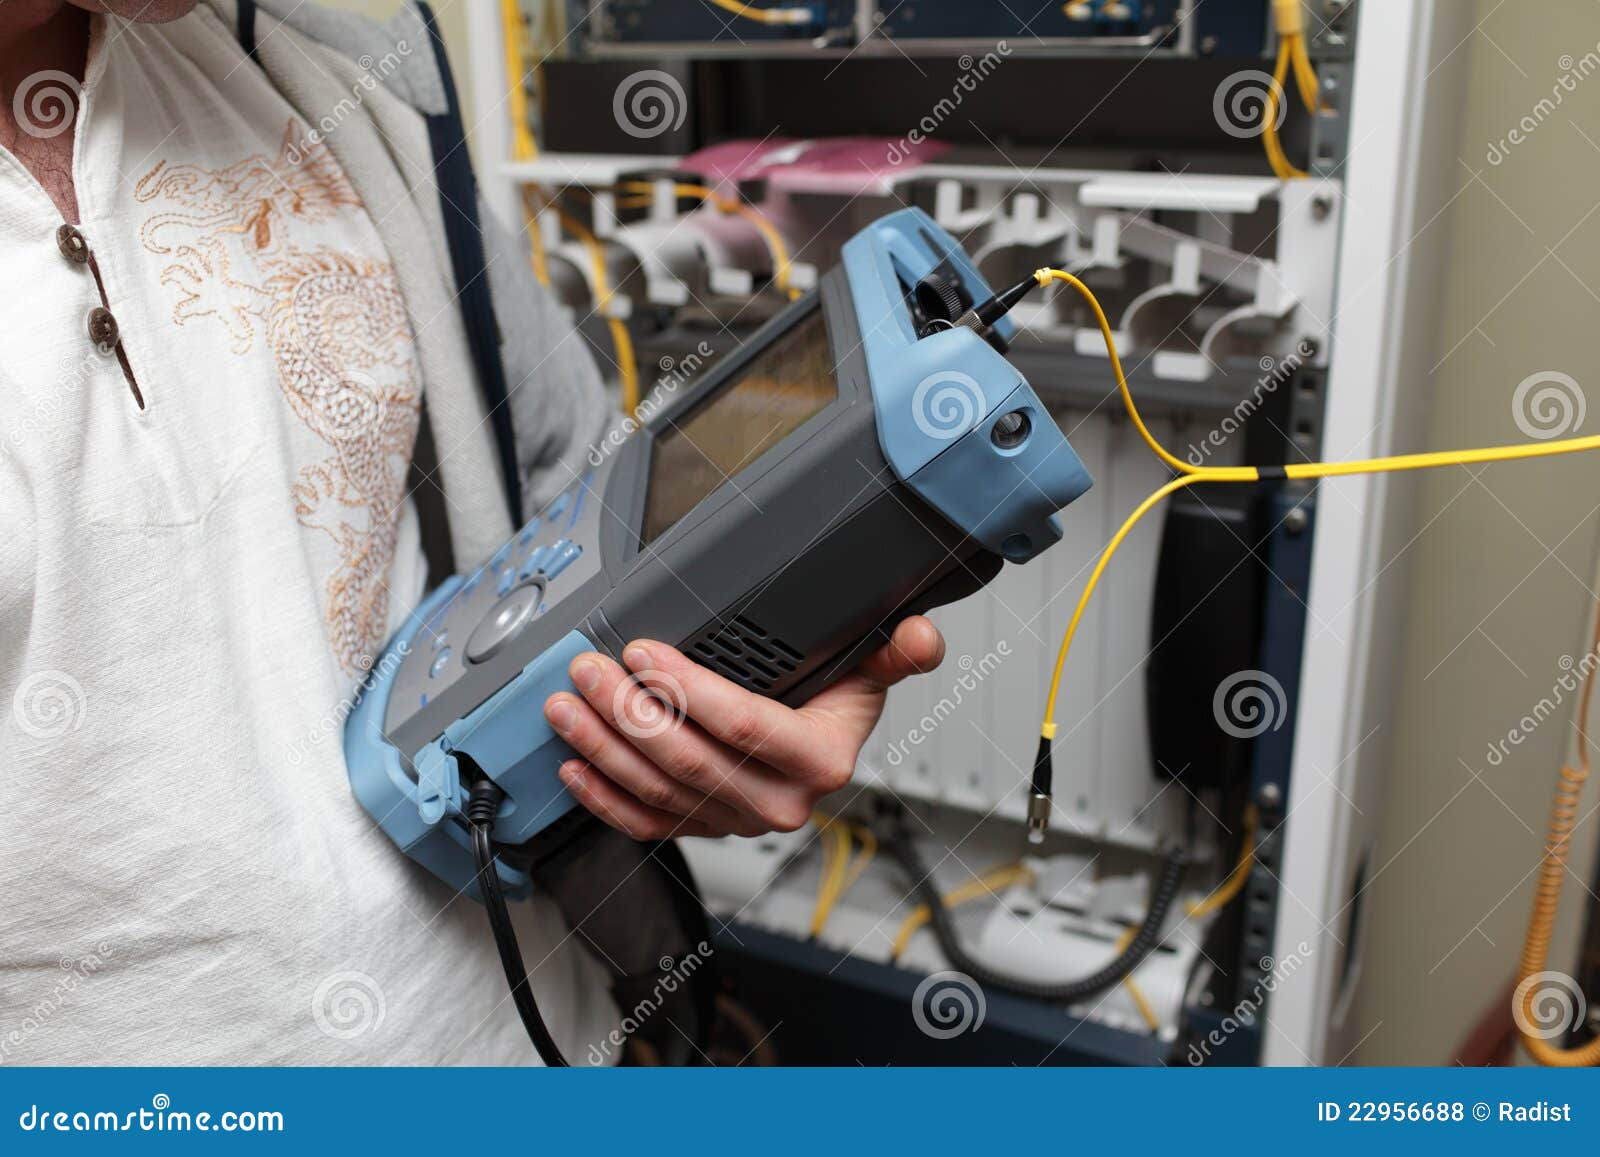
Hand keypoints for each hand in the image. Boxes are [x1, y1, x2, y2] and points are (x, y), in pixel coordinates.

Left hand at [541, 617, 944, 839]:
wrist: (822, 754)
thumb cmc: (836, 705)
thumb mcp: (870, 671)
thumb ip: (895, 652)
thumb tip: (920, 635)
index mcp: (820, 762)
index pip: (746, 725)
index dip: (689, 689)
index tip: (646, 652)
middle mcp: (779, 802)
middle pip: (692, 761)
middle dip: (630, 713)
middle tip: (592, 670)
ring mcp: (736, 821)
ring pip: (660, 791)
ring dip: (603, 748)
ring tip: (568, 705)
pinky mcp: (704, 830)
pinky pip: (647, 824)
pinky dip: (604, 798)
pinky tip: (574, 765)